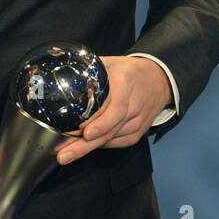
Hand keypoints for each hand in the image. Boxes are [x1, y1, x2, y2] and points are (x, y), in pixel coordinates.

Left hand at [55, 55, 172, 164]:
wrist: (158, 80)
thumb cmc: (130, 72)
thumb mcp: (110, 63)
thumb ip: (88, 69)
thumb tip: (59, 75)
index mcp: (126, 84)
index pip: (116, 108)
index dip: (101, 123)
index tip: (85, 133)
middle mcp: (134, 105)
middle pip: (110, 130)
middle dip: (85, 145)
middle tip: (64, 154)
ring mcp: (137, 121)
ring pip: (111, 139)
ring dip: (88, 148)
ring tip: (66, 154)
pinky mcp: (137, 132)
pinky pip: (116, 143)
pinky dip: (100, 145)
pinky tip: (85, 147)